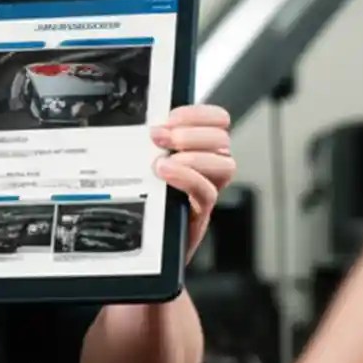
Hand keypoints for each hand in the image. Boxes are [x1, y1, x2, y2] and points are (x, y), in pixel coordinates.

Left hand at [150, 104, 234, 262]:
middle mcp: (208, 168)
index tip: (170, 117)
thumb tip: (138, 124)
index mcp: (198, 149)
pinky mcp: (199, 214)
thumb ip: (148, 144)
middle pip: (222, 139)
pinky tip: (166, 173)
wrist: (143, 248)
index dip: (198, 113)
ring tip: (163, 159)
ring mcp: (206, 191)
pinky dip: (187, 177)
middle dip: (191, 132)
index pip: (217, 120)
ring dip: (194, 155)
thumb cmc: (144, 202)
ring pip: (225, 164)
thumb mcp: (143, 165)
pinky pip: (207, 192)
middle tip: (160, 137)